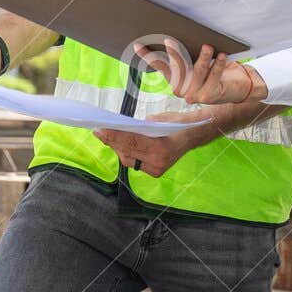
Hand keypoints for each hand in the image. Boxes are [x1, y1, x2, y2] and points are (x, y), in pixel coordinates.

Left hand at [94, 114, 211, 176]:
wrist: (194, 135)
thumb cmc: (177, 122)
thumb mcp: (159, 118)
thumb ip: (141, 126)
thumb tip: (122, 128)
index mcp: (161, 147)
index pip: (132, 141)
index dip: (114, 135)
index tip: (100, 129)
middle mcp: (158, 162)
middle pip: (128, 152)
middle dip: (111, 141)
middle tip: (98, 131)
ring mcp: (157, 169)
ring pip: (128, 159)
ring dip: (116, 148)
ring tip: (104, 136)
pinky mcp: (155, 173)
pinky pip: (134, 163)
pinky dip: (126, 153)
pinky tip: (117, 144)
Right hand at [133, 40, 264, 105]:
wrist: (236, 89)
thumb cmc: (214, 72)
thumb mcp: (197, 63)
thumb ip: (187, 56)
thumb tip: (174, 37)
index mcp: (176, 82)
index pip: (160, 67)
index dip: (149, 56)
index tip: (138, 45)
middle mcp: (182, 91)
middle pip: (177, 68)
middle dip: (174, 54)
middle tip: (170, 41)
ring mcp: (196, 95)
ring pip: (197, 72)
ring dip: (202, 58)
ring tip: (207, 46)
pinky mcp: (210, 95)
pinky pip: (213, 77)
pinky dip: (217, 65)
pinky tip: (221, 55)